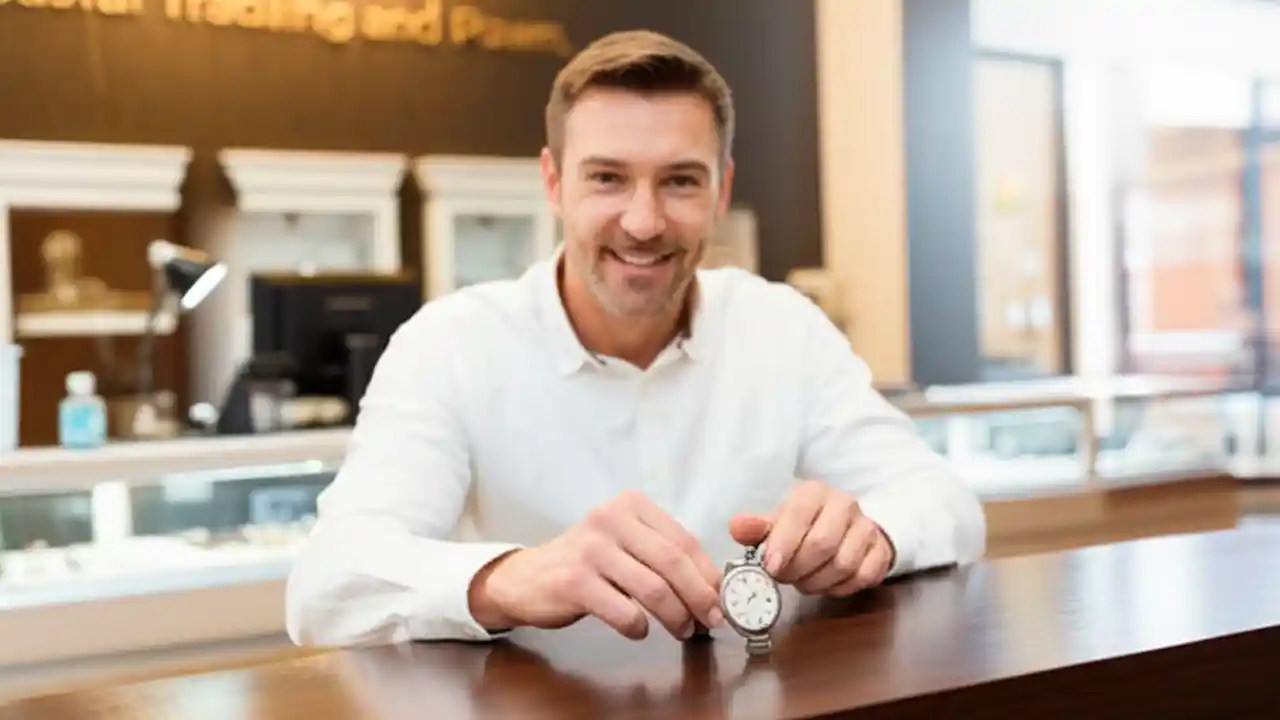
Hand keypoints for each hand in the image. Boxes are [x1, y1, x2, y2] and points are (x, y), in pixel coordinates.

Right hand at [469, 490, 724, 639]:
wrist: (527, 577)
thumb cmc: (587, 562)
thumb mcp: (625, 543)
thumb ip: (663, 555)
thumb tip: (712, 587)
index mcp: (630, 505)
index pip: (684, 540)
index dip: (709, 575)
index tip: (723, 600)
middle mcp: (610, 519)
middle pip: (673, 563)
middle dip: (700, 597)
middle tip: (712, 620)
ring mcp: (591, 549)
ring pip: (653, 589)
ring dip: (676, 617)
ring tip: (683, 631)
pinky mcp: (575, 581)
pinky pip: (624, 611)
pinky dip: (639, 627)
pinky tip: (639, 631)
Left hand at [729, 480, 894, 596]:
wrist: (847, 526)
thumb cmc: (805, 525)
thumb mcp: (778, 521)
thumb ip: (757, 527)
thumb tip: (736, 527)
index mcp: (814, 492)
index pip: (798, 514)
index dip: (783, 543)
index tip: (770, 566)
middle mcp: (845, 505)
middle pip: (822, 544)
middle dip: (797, 569)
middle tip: (783, 578)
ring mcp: (866, 528)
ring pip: (842, 565)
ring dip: (816, 582)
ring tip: (802, 582)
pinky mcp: (880, 551)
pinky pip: (861, 577)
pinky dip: (839, 588)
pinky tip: (826, 584)